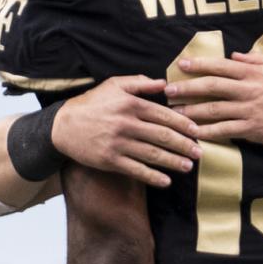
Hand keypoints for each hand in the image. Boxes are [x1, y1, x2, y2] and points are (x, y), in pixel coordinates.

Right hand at [52, 76, 203, 185]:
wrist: (62, 125)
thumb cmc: (91, 104)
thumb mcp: (113, 85)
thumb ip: (140, 82)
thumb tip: (165, 83)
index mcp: (130, 104)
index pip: (164, 115)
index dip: (183, 124)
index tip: (197, 132)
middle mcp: (126, 123)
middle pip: (163, 136)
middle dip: (184, 145)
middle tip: (200, 152)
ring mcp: (118, 143)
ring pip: (153, 154)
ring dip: (174, 162)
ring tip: (189, 166)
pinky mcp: (110, 160)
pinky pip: (136, 170)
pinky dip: (153, 177)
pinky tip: (166, 181)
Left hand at [167, 51, 262, 145]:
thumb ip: (254, 60)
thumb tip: (233, 56)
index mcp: (252, 73)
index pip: (220, 67)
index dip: (199, 65)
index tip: (181, 65)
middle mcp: (249, 90)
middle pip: (212, 87)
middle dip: (187, 88)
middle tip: (169, 90)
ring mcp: (250, 110)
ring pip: (215, 109)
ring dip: (192, 112)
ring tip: (174, 114)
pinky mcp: (253, 129)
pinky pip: (226, 130)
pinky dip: (209, 132)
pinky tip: (195, 133)